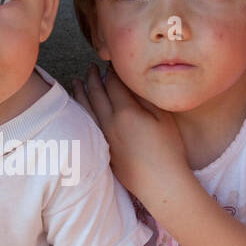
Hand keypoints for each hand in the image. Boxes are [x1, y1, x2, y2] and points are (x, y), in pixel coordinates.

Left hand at [71, 66, 190, 202]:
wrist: (160, 183)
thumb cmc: (168, 149)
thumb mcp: (162, 118)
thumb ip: (145, 97)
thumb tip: (133, 81)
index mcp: (125, 112)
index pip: (114, 84)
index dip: (112, 71)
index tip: (112, 62)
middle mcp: (109, 123)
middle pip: (96, 94)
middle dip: (92, 78)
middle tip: (90, 67)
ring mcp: (104, 138)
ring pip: (86, 110)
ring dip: (80, 93)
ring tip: (76, 81)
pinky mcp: (104, 151)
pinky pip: (88, 125)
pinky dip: (82, 112)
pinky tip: (82, 109)